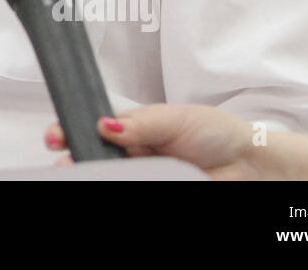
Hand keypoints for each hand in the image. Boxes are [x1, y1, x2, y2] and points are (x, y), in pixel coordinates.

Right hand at [44, 104, 266, 179]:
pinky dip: (116, 182)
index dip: (70, 132)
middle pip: (93, 158)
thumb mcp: (176, 118)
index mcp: (132, 129)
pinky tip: (112, 178)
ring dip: (93, 173)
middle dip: (75, 159)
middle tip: (66, 162)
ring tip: (84, 170)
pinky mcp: (154, 188)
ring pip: (107, 176)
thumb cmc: (216, 133)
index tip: (56, 137)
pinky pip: (128, 186)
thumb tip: (105, 124)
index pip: (92, 129)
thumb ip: (140, 123)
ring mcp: (143, 176)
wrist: (250, 166)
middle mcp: (132, 156)